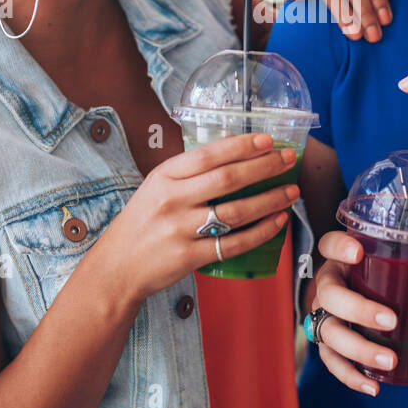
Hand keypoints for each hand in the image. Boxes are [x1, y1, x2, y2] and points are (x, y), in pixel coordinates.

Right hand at [97, 132, 299, 304]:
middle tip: (289, 159)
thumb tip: (233, 150)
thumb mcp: (156, 188)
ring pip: (236, 211)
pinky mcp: (189, 257)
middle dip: (265, 167)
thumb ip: (188, 173)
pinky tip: (277, 222)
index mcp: (163, 176)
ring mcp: (180, 230)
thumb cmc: (141, 223)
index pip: (208, 155)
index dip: (241, 145)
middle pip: (228, 179)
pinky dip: (260, 232)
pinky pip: (233, 244)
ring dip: (269, 200)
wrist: (116, 268)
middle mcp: (171, 200)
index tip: (268, 140)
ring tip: (291, 191)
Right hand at [308, 231, 407, 395]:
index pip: (330, 245)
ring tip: (388, 360)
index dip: (339, 247)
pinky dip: (350, 376)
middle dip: (359, 309)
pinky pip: (331, 361)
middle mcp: (326, 286)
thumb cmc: (372, 282)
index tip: (357, 252)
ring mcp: (322, 315)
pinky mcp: (325, 343)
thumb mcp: (392, 272)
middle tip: (391, 321)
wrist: (342, 301)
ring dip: (359, 348)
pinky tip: (373, 386)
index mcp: (341, 261)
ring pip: (329, 331)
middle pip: (330, 294)